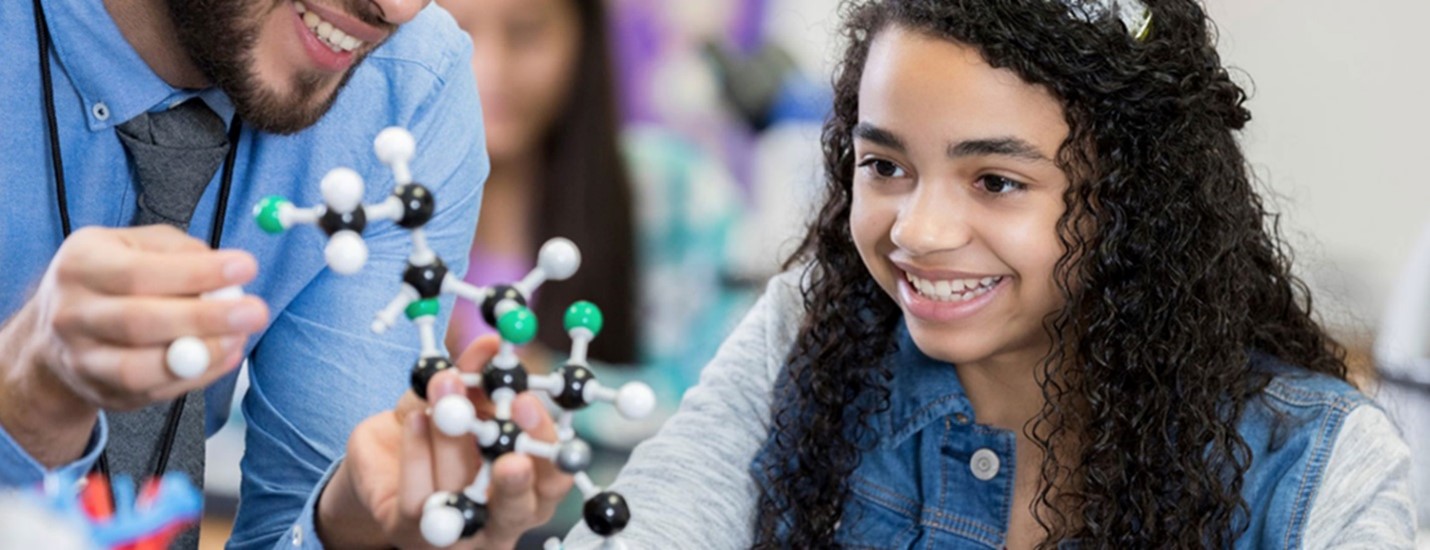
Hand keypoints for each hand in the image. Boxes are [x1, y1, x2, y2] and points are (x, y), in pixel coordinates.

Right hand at [0, 225, 265, 464]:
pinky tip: (224, 356)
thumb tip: (225, 275)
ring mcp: (81, 360)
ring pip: (140, 368)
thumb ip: (180, 251)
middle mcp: (72, 313)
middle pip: (140, 323)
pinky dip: (197, 377)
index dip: (197, 273)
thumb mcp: (136, 245)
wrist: (57, 332)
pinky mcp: (100, 393)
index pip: (140, 272)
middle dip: (206, 318)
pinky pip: (154, 392)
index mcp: (81, 264)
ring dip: (202, 356)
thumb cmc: (114, 277)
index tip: (246, 267)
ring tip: (239, 337)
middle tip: (255, 312)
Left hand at [320, 335, 572, 548]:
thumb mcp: (462, 400)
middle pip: (520, 509)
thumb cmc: (437, 433)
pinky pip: (418, 496)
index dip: (547, 446)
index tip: (525, 401)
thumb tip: (492, 342)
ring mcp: (456, 533)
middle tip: (502, 440)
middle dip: (514, 476)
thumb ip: (478, 375)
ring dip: (451, 437)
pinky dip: (417, 452)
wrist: (382, 464)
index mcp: (529, 489)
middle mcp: (500, 520)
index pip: (554, 478)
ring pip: (461, 494)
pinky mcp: (410, 531)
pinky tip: (413, 420)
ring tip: (441, 390)